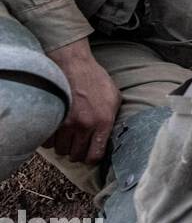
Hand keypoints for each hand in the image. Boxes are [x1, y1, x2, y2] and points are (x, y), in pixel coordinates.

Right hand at [44, 38, 119, 163]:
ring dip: (62, 146)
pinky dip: (49, 139)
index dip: (90, 159)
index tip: (88, 155)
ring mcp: (65, 123)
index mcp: (103, 122)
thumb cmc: (96, 79)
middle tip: (76, 145)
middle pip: (75, 155)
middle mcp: (85, 126)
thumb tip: (112, 134)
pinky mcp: (51, 118)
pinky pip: (46, 141)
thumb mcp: (114, 97)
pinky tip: (55, 131)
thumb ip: (113, 117)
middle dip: (76, 153)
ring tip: (66, 137)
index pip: (94, 155)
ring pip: (60, 150)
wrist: (73, 64)